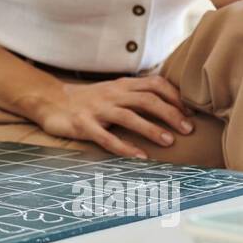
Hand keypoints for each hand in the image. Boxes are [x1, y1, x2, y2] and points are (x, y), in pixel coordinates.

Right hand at [33, 76, 193, 159]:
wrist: (50, 101)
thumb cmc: (88, 100)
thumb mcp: (114, 92)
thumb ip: (137, 95)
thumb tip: (171, 106)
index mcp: (122, 85)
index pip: (155, 84)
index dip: (175, 97)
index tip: (192, 112)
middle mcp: (112, 94)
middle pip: (147, 99)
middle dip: (171, 114)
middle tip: (188, 130)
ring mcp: (97, 109)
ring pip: (129, 116)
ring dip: (151, 129)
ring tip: (169, 142)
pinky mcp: (83, 125)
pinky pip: (106, 137)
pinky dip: (124, 148)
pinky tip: (139, 158)